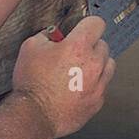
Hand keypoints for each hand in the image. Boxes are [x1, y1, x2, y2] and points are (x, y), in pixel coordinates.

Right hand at [12, 15, 115, 138]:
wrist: (35, 115)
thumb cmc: (32, 83)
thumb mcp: (30, 47)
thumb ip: (46, 35)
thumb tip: (53, 35)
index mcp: (78, 46)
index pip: (96, 23)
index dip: (87, 25)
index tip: (82, 29)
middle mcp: (94, 63)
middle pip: (103, 45)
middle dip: (90, 47)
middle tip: (74, 54)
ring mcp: (98, 84)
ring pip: (108, 66)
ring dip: (97, 65)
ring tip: (79, 71)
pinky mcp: (97, 101)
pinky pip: (102, 87)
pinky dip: (93, 85)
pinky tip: (77, 88)